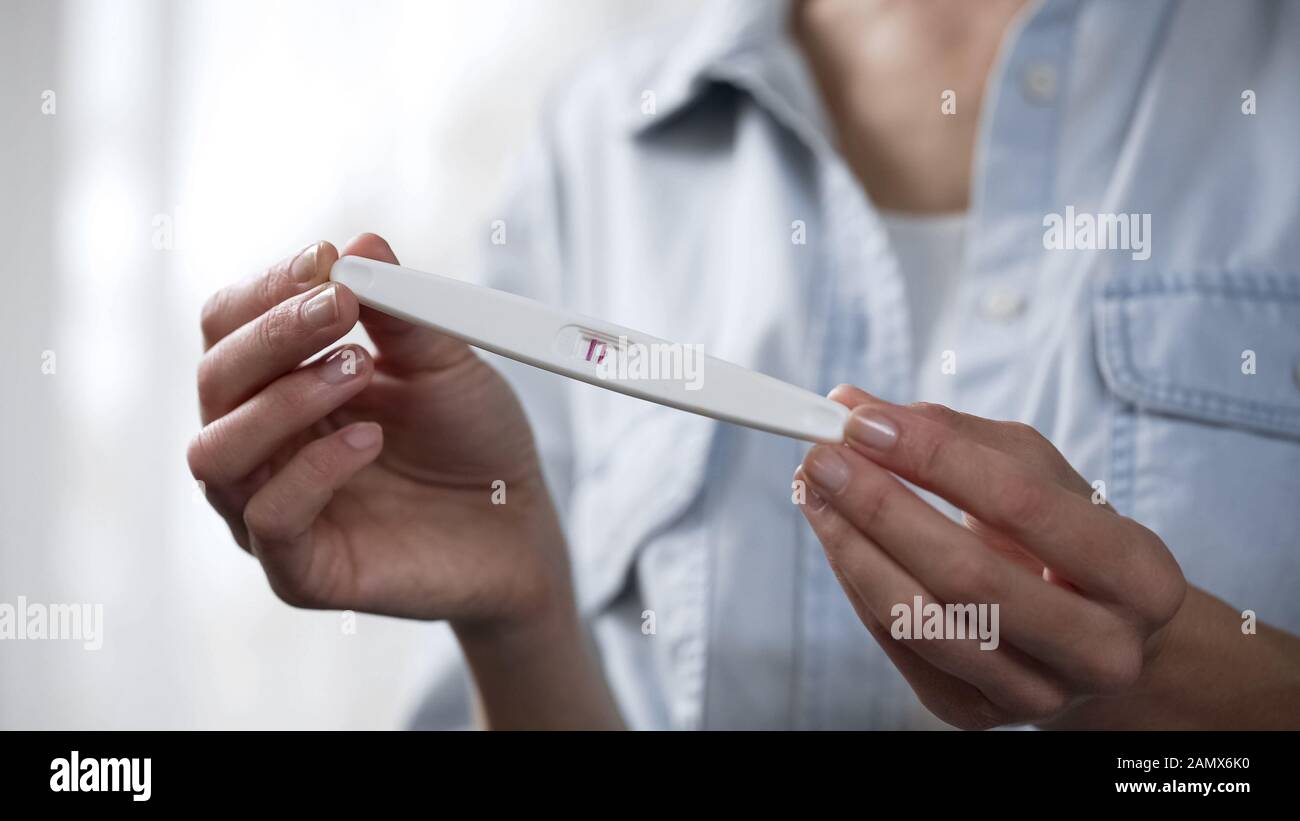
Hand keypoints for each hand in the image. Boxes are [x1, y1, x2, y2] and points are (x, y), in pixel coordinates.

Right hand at [188, 234, 565, 627]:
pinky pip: (268, 517)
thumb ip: (401, 310)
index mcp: (282, 385)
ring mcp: (272, 510)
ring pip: (218, 452)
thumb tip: (364, 243)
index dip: (268, 289)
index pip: (230, 327)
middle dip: (273, 333)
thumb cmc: (472, 441)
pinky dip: (311, 470)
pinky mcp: (300, 570)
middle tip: (339, 305)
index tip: (326, 259)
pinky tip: (368, 440)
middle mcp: (263, 445)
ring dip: (283, 399)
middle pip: (214, 379)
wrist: (519, 526)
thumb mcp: (444, 363)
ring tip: (358, 370)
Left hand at [795, 385, 1186, 728]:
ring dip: (852, 547)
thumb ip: (950, 435)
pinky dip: (857, 582)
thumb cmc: (1063, 538)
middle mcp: (1100, 650)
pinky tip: (837, 536)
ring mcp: (1038, 694)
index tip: (861, 422)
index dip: (933, 458)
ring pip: (922, 621)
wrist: (1095, 637)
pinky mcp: (977, 714)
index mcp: (1139, 576)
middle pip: (966, 575)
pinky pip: (898, 645)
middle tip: (821, 457)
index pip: (1021, 504)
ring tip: (813, 492)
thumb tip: (853, 407)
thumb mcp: (1035, 473)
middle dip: (879, 506)